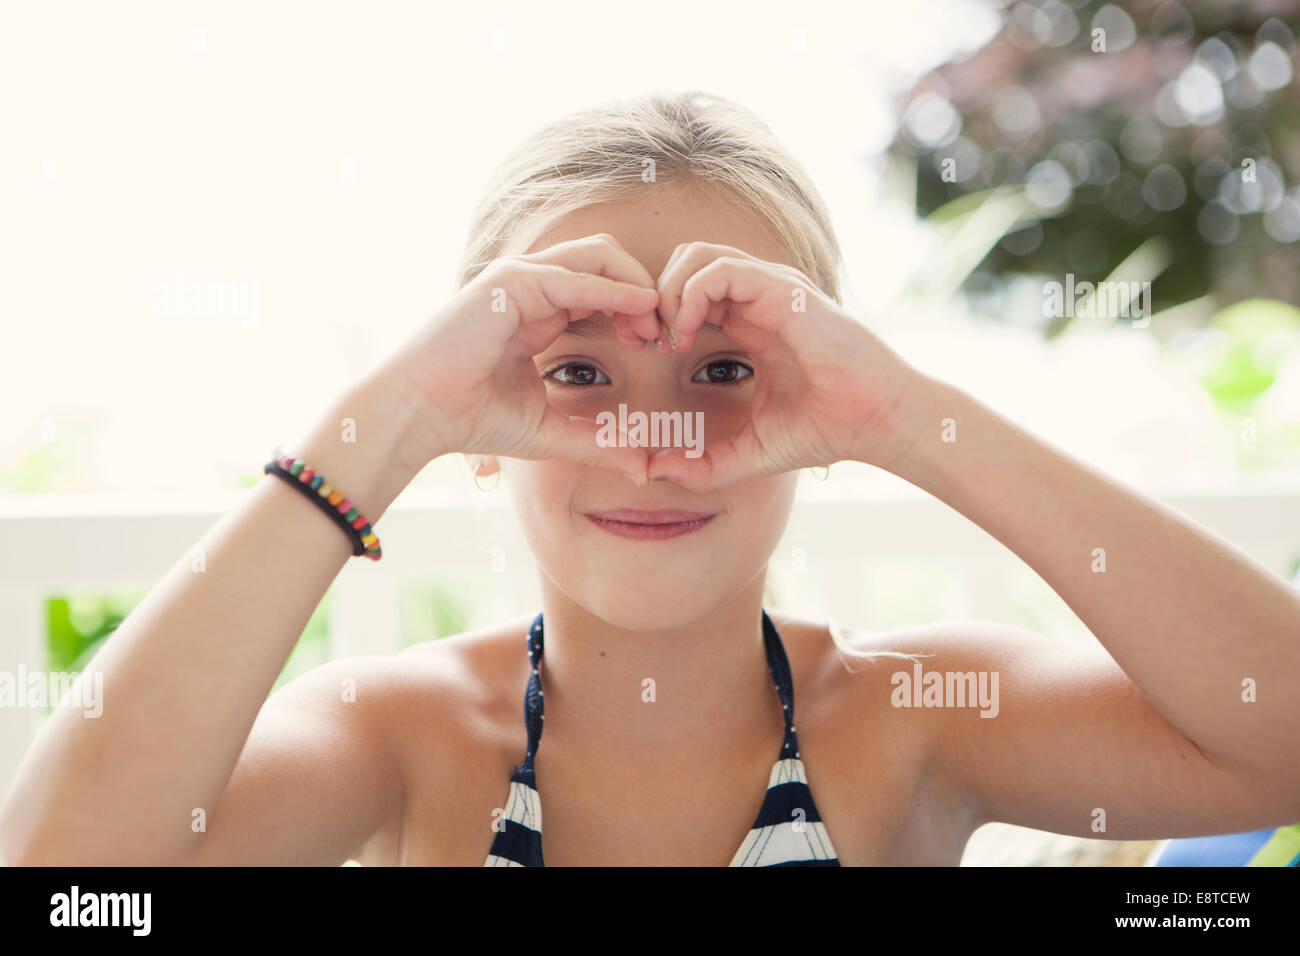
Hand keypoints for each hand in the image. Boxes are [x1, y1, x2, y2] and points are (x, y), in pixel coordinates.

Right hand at [383, 234, 661, 475]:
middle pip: (606, 259)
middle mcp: (532, 286)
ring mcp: (521, 278)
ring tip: (652, 323)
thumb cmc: (470, 418)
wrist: (418, 414)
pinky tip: (639, 308)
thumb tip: (642, 465)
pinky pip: (575, 276)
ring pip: (597, 254)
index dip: (635, 310)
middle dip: (642, 289)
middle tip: (661, 333)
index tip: (655, 346)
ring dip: (634, 283)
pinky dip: (613, 289)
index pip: (603, 288)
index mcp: (540, 311)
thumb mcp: (548, 429)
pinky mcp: (511, 282)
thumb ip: (596, 440)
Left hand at [642, 242, 921, 489]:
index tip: (652, 354)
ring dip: (668, 291)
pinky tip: (687, 334)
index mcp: (750, 322)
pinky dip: (690, 295)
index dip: (661, 315)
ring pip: (697, 255)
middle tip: (651, 341)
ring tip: (668, 336)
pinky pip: (719, 270)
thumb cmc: (827, 429)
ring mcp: (772, 288)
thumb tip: (656, 471)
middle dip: (656, 295)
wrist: (878, 422)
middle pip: (686, 261)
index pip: (689, 291)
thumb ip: (705, 464)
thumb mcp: (751, 450)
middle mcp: (759, 297)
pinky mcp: (783, 291)